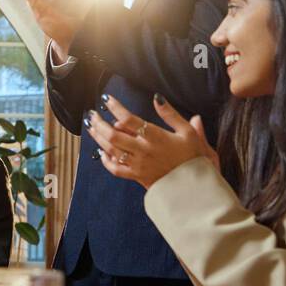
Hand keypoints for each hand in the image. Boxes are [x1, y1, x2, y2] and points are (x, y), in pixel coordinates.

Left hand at [84, 94, 219, 188]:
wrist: (194, 187)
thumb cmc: (194, 158)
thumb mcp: (188, 132)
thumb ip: (171, 115)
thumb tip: (157, 98)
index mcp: (156, 137)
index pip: (129, 119)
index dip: (116, 108)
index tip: (107, 99)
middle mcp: (143, 150)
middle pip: (113, 135)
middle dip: (99, 123)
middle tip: (92, 114)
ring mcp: (138, 165)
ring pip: (111, 150)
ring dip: (98, 138)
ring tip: (91, 127)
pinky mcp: (137, 176)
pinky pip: (116, 169)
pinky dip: (105, 161)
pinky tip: (101, 152)